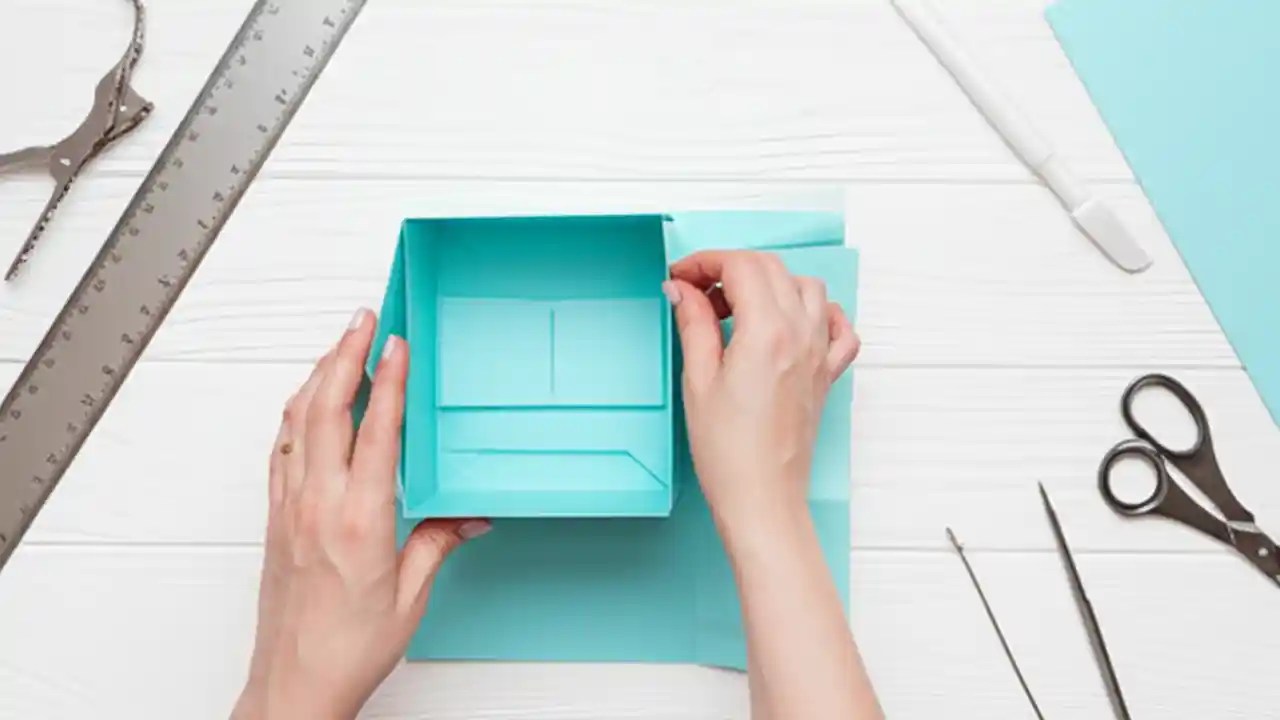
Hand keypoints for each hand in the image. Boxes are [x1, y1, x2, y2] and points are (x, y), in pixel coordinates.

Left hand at [233, 309, 490, 719]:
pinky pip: (281, 448)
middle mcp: (318, 504)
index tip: (396, 343)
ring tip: (338, 347)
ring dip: (317, 376)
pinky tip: (305, 404)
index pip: (376, 430)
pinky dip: (296, 414)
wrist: (295, 682)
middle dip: (344, 354)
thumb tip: (468, 514)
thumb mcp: (411, 595)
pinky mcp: (274, 518)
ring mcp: (289, 507)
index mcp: (360, 520)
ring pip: (297, 421)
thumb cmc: (348, 648)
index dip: (387, 380)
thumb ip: (438, 542)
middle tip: (362, 320)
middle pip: (326, 407)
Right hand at [664, 251, 858, 537]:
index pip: (740, 266)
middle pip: (771, 268)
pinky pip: (838, 326)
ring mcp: (820, 352)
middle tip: (697, 293)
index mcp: (766, 331)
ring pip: (806, 287)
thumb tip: (683, 290)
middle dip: (730, 269)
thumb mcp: (698, 380)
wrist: (761, 497)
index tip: (681, 277)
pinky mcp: (826, 373)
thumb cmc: (728, 452)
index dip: (704, 263)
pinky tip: (791, 324)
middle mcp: (801, 334)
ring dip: (769, 284)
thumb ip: (694, 324)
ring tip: (736, 311)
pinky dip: (818, 312)